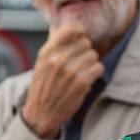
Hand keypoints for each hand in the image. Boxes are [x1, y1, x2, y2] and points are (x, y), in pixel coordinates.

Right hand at [20, 22, 103, 137]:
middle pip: (86, 43)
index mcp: (46, 51)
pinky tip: (87, 78)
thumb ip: (52, 44)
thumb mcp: (41, 62)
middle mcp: (57, 59)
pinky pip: (99, 67)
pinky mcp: (81, 83)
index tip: (80, 39)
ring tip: (81, 72)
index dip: (79, 33)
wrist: (41, 114)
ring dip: (90, 63)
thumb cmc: (43, 87)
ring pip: (93, 55)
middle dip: (84, 52)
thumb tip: (60, 25)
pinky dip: (95, 73)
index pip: (71, 29)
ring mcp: (70, 71)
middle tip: (78, 62)